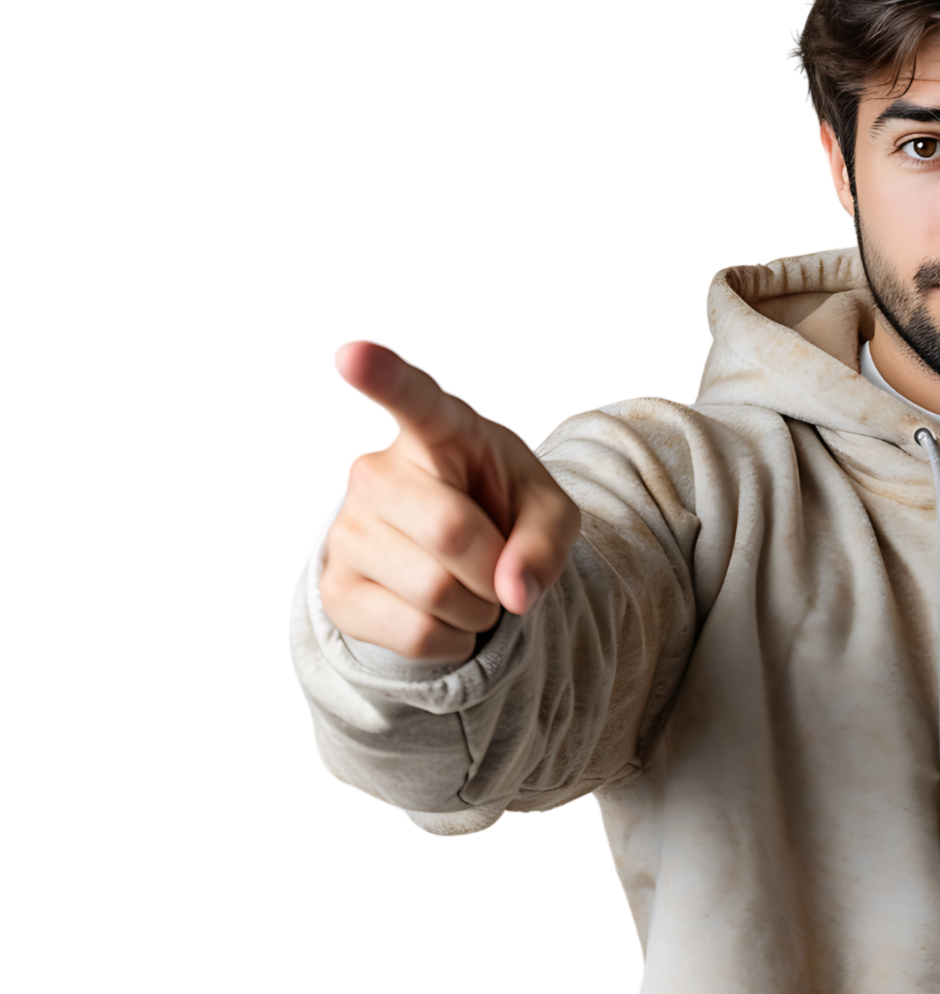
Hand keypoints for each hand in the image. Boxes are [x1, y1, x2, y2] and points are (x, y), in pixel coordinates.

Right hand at [318, 338, 580, 662]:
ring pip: (434, 591)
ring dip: (478, 606)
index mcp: (437, 430)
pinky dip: (453, 640)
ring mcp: (348, 528)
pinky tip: (447, 616)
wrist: (463, 561)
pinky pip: (414, 634)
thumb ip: (547, 541)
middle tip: (498, 560)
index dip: (381, 376)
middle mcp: (377, 470)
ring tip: (472, 586)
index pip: (411, 398)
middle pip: (449, 530)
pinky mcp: (335, 588)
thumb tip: (513, 591)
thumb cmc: (505, 509)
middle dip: (495, 564)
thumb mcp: (550, 513)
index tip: (351, 353)